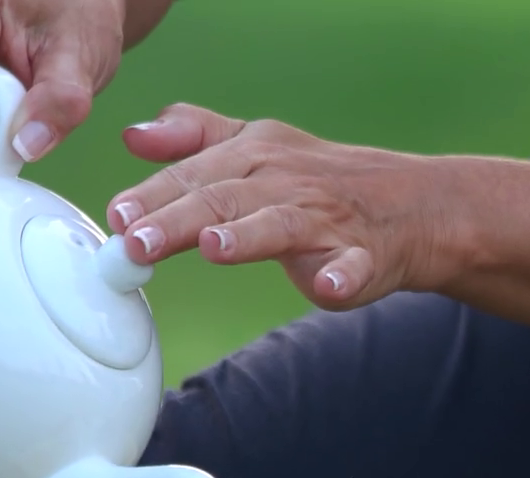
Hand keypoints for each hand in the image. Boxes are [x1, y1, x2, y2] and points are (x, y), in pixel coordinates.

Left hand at [106, 105, 453, 309]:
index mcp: (256, 154)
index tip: (116, 217)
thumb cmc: (322, 181)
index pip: (194, 173)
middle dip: (178, 220)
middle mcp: (287, 182)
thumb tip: (132, 136)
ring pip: (281, 226)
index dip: (153, 195)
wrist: (413, 206)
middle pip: (224, 198)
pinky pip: (355, 266)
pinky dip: (344, 276)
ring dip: (248, 236)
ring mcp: (328, 220)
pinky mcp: (365, 257)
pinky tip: (330, 287)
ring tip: (214, 247)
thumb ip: (194, 139)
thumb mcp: (258, 145)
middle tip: (136, 243)